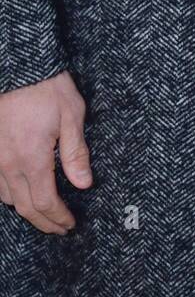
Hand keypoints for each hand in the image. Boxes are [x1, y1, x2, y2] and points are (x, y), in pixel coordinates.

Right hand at [0, 70, 91, 232]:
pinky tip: (21, 193)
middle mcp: (8, 164)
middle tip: (60, 228)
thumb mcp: (71, 115)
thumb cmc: (46, 88)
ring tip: (44, 213)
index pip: (45, 202)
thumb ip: (76, 153)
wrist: (18, 68)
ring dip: (26, 210)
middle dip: (44, 222)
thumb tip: (84, 184)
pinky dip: (9, 195)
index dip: (59, 218)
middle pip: (25, 208)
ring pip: (7, 199)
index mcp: (32, 158)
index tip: (70, 224)